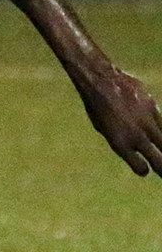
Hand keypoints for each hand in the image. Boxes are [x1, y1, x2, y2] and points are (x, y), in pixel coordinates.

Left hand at [72, 62, 161, 176]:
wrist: (101, 81)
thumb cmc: (97, 105)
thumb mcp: (103, 127)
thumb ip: (120, 139)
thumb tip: (134, 148)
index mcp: (120, 144)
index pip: (140, 167)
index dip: (142, 169)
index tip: (143, 170)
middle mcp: (136, 136)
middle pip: (159, 161)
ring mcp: (147, 123)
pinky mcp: (154, 108)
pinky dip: (160, 130)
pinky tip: (158, 133)